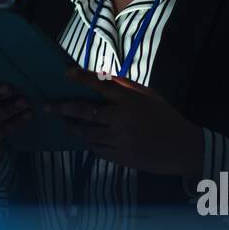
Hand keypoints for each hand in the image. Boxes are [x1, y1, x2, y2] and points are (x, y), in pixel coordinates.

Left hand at [44, 66, 201, 175]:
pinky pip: (96, 148)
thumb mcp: (149, 96)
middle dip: (62, 107)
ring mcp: (118, 140)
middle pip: (84, 111)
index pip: (101, 85)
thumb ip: (125, 86)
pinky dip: (89, 141)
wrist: (182, 148)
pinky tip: (86, 137)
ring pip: (86, 133)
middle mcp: (121, 119)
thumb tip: (101, 77)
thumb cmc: (164, 117)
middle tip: (46, 106)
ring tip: (66, 123)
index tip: (66, 72)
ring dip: (73, 126)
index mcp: (130, 101)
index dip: (81, 77)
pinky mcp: (118, 156)